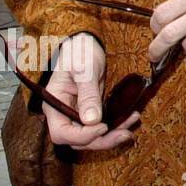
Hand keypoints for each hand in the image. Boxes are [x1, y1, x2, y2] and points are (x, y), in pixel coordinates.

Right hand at [42, 33, 138, 149]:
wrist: (85, 44)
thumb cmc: (79, 53)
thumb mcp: (84, 69)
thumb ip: (88, 94)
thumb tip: (92, 121)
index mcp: (55, 105)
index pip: (61, 133)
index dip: (82, 136)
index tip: (102, 127)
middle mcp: (64, 113)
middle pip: (78, 140)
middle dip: (101, 140)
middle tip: (125, 134)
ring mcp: (78, 113)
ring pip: (91, 136)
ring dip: (111, 136)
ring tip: (131, 129)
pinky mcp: (92, 111)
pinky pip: (101, 125)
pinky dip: (116, 126)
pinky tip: (131, 118)